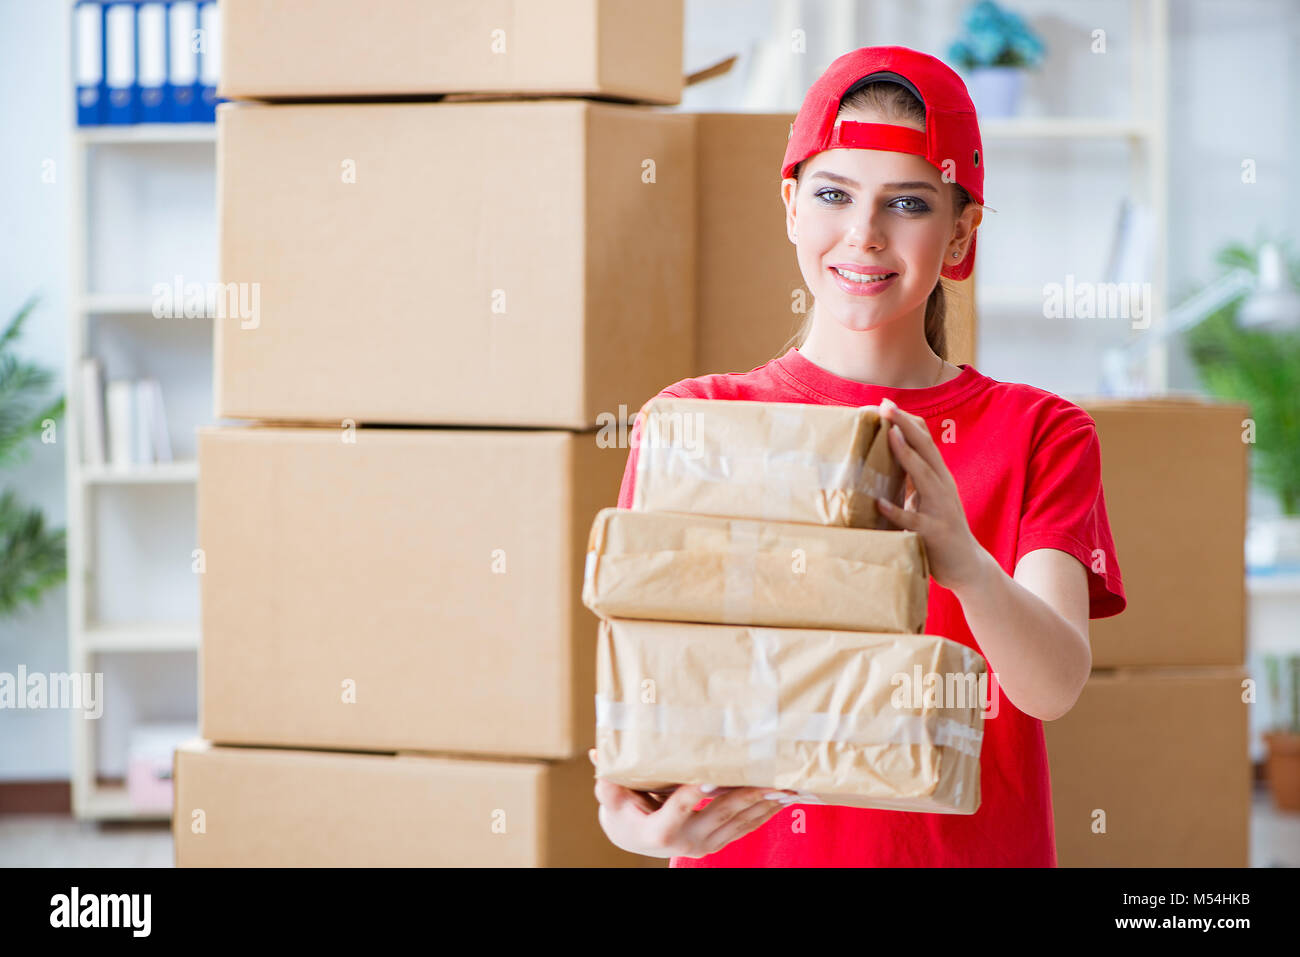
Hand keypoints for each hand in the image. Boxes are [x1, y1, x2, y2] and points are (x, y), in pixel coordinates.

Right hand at [589, 748, 797, 858]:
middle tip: (769, 773)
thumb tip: (598, 753)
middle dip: (747, 792)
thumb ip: (609, 781)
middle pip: (721, 812)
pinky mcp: (719, 842)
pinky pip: (748, 827)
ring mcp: (706, 844)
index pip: (678, 807)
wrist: (636, 839)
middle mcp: (687, 841)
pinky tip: (784, 797)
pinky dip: (767, 811)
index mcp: (659, 831)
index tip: (709, 776)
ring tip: (788, 783)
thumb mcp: (611, 800)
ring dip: (766, 802)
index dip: (693, 792)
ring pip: (741, 820)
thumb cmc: (622, 813)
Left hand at [876, 397, 990, 592]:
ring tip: (889, 435)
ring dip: (906, 454)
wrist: (968, 566)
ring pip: (923, 475)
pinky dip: (896, 510)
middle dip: (906, 425)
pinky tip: (879, 503)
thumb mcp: (928, 498)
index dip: (908, 421)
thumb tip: (887, 457)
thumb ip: (912, 479)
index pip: (925, 441)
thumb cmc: (941, 530)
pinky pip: (913, 519)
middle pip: (925, 449)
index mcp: (938, 477)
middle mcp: (942, 486)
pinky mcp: (934, 532)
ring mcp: (940, 508)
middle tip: (886, 405)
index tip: (887, 403)